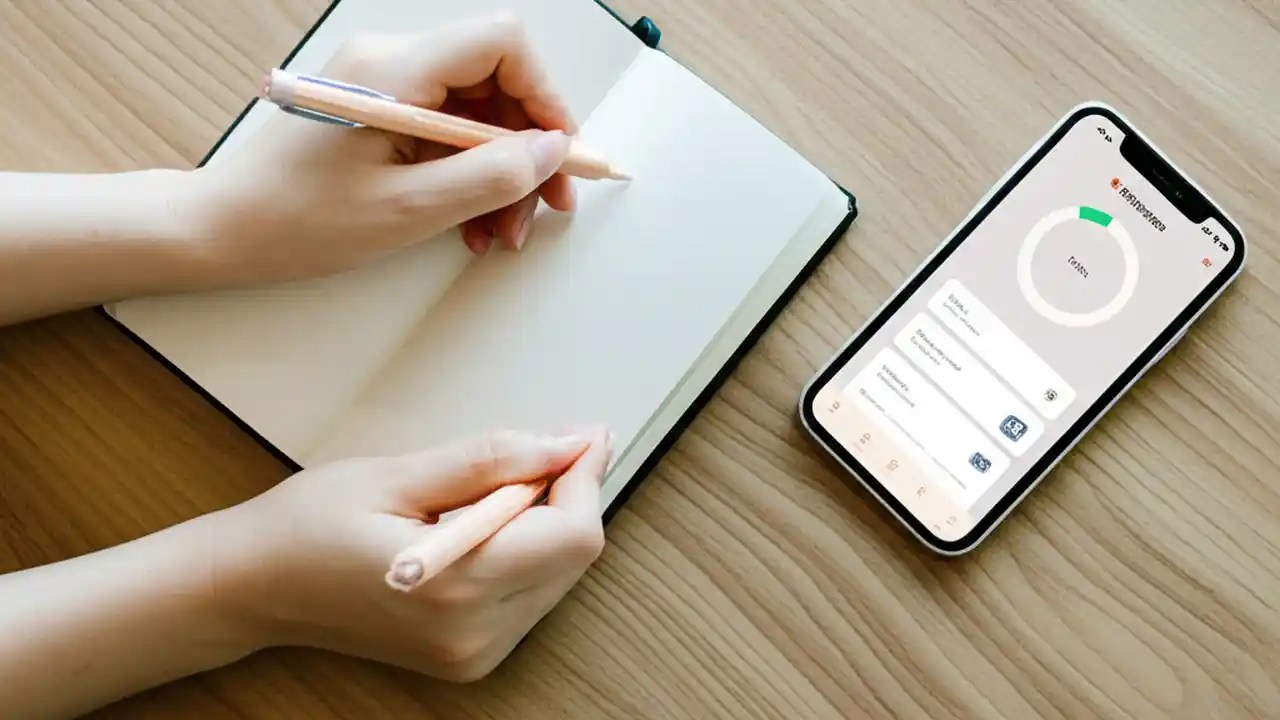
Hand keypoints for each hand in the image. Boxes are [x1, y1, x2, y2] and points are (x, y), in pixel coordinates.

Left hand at [189, 13, 576, 284]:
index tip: (561, 154)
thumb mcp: (407, 210)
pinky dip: (469, 175)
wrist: (227, 230)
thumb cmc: (297, 221)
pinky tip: (472, 222)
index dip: (546, 96)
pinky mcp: (382, 108)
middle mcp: (391, 61)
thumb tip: (550, 150)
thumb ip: (489, 176)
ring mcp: (386, 83)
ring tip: (502, 233)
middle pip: (497, 82)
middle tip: (545, 210)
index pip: (503, 43)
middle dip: (529, 150)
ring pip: (478, 112)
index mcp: (394, 71)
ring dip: (503, 173)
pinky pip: (448, 130)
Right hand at [213, 426, 610, 681]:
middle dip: (567, 494)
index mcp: (454, 587)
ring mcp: (474, 654)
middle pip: (575, 556)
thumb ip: (490, 460)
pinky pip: (534, 595)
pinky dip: (528, 551)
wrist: (256, 588)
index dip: (584, 476)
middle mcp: (472, 634)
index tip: (581, 434)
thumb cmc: (308, 525)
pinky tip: (484, 527)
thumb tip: (563, 445)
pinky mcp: (472, 658)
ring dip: (548, 522)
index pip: (572, 536)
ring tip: (487, 492)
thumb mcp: (397, 473)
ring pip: (561, 575)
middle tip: (538, 449)